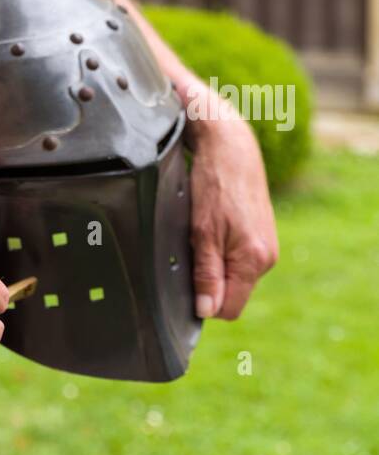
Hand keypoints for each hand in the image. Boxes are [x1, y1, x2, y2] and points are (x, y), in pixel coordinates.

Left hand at [185, 82, 278, 319]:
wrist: (230, 144)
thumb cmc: (214, 182)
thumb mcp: (202, 231)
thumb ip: (206, 273)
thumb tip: (206, 311)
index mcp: (255, 260)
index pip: (229, 308)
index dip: (204, 302)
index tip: (187, 280)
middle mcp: (267, 257)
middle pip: (232, 292)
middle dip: (209, 280)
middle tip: (192, 247)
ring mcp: (266, 245)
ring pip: (234, 273)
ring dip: (214, 262)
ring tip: (202, 231)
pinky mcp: (261, 233)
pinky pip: (238, 256)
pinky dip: (221, 248)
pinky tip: (213, 225)